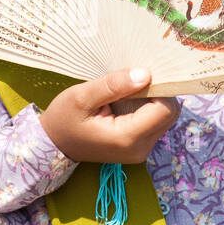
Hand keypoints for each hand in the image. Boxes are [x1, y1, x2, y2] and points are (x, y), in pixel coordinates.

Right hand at [39, 67, 179, 164]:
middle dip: (158, 92)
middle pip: (170, 114)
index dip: (159, 88)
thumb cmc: (64, 119)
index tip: (141, 74)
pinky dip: (147, 108)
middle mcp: (140, 149)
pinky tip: (127, 100)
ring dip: (153, 100)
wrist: (53, 144)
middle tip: (134, 79)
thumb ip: (114, 85)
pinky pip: (155, 122)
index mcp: (127, 138)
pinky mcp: (139, 147)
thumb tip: (145, 74)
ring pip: (165, 118)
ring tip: (127, 90)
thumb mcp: (82, 97)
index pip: (165, 109)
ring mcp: (140, 150)